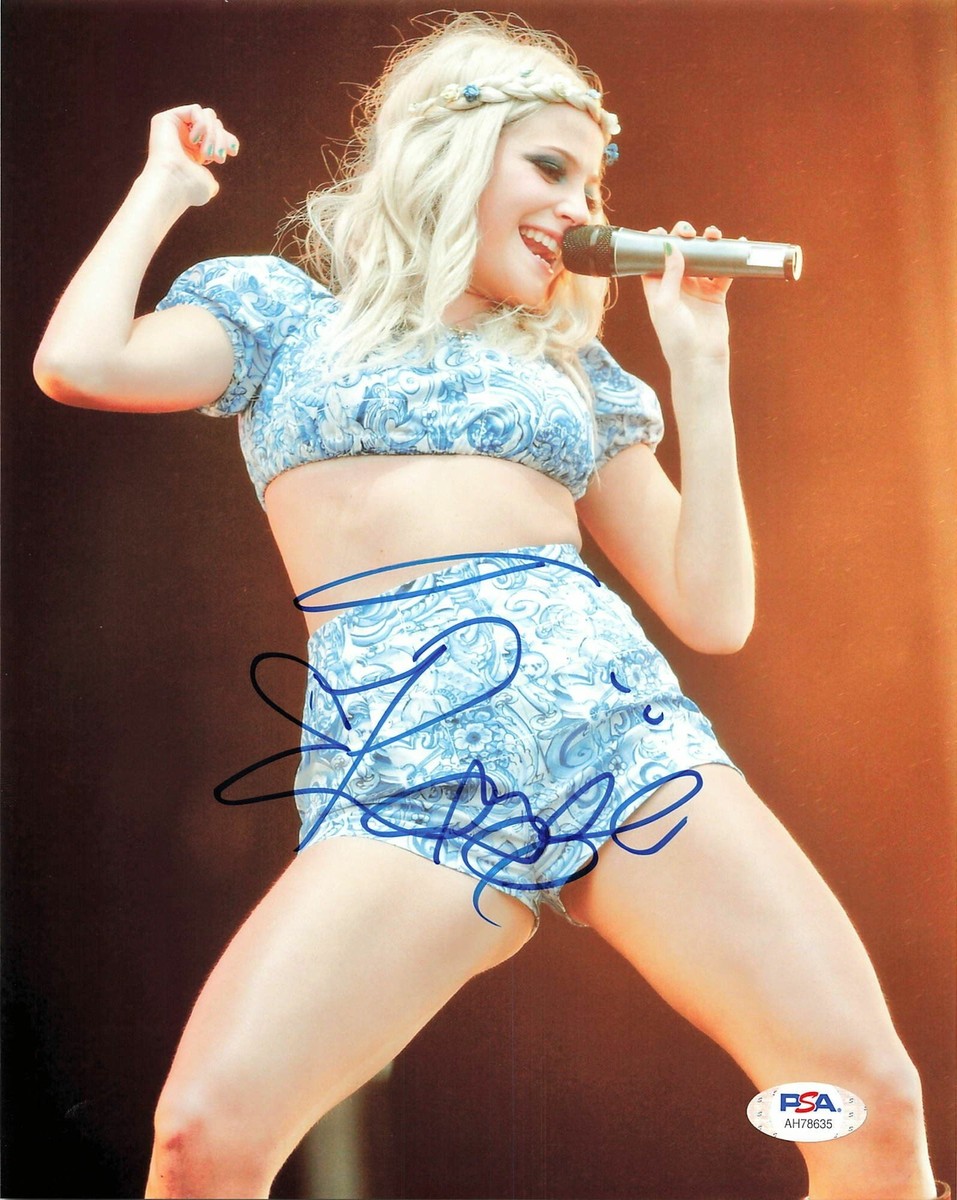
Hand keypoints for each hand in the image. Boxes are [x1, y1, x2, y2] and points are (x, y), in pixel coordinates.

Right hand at [144, 104, 239, 206]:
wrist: (173, 185)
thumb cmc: (189, 189)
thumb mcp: (208, 184)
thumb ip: (211, 181)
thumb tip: (213, 186)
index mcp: (193, 152)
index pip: (216, 134)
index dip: (228, 139)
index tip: (233, 152)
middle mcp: (183, 138)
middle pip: (214, 122)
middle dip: (221, 139)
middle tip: (218, 158)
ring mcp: (174, 128)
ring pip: (207, 115)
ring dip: (212, 134)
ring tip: (207, 154)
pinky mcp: (165, 119)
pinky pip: (195, 110)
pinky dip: (201, 125)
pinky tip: (194, 141)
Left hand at [641, 220, 731, 367]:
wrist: (700, 359)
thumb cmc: (676, 337)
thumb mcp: (666, 304)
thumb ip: (669, 274)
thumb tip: (670, 245)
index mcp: (658, 288)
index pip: (653, 259)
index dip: (656, 243)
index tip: (662, 231)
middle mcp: (676, 286)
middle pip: (679, 252)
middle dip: (684, 237)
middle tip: (688, 233)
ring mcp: (697, 288)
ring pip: (703, 257)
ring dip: (707, 242)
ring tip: (713, 235)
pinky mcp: (716, 294)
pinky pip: (724, 270)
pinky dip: (730, 257)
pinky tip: (736, 244)